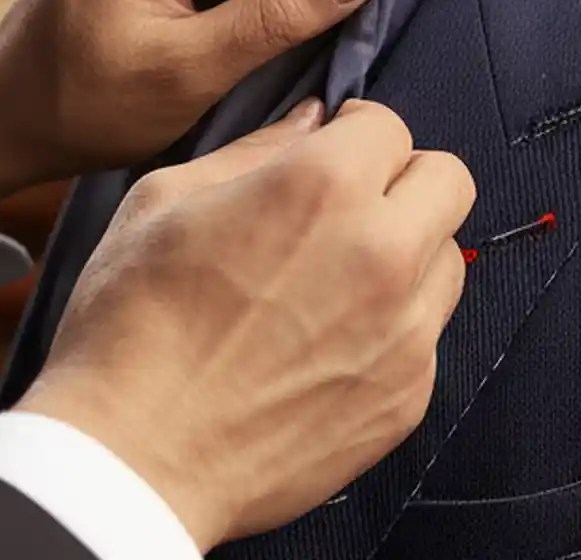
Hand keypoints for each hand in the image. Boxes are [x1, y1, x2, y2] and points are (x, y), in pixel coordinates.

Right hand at [15, 99, 476, 550]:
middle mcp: (383, 252)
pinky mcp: (409, 394)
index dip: (357, 133)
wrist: (134, 459)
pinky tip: (331, 344)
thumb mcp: (166, 201)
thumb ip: (257, 149)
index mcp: (324, 187)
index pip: (391, 127)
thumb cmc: (131, 325)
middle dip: (406, 179)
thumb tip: (311, 121)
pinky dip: (395, 327)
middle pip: (449, 181)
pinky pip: (427, 335)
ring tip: (343, 278)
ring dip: (409, 253)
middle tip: (358, 203)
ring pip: (448, 260)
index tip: (337, 150)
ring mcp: (406, 330)